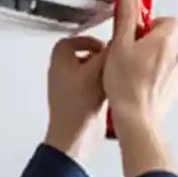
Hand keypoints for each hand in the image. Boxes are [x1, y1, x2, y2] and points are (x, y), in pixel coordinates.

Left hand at [44, 35, 107, 159]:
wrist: (76, 136)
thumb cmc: (76, 106)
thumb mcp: (95, 71)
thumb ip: (107, 53)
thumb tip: (117, 42)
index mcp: (60, 60)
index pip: (74, 40)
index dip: (90, 40)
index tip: (105, 44)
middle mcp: (64, 71)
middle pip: (85, 55)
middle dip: (102, 56)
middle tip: (113, 59)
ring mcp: (73, 87)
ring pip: (92, 70)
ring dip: (105, 71)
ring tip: (115, 75)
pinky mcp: (82, 99)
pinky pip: (96, 85)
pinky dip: (106, 85)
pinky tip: (113, 90)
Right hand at [103, 0, 177, 133]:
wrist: (136, 118)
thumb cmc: (127, 85)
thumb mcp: (120, 44)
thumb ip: (126, 17)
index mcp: (165, 40)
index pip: (168, 19)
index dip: (151, 21)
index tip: (137, 28)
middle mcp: (176, 55)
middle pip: (167, 38)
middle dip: (149, 41)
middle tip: (130, 50)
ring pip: (167, 57)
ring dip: (153, 59)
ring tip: (132, 69)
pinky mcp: (175, 90)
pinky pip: (167, 75)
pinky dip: (156, 76)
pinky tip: (138, 82)